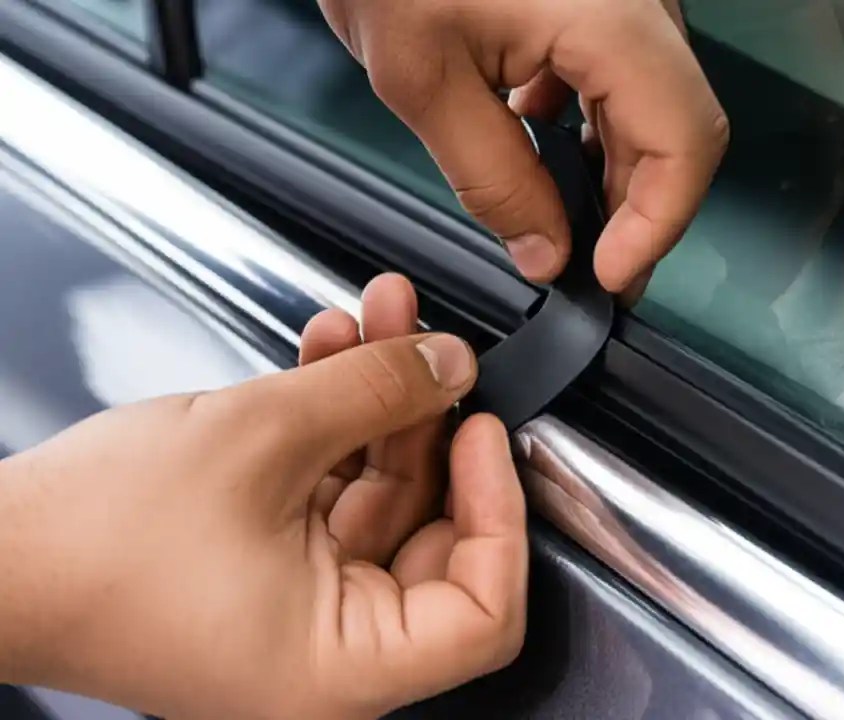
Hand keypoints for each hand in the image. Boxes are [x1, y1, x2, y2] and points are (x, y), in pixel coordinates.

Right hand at [0, 274, 527, 719]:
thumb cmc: (89, 541)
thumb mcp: (262, 437)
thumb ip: (375, 393)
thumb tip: (449, 366)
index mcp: (340, 671)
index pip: (485, 612)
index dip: (500, 514)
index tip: (486, 436)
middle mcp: (326, 658)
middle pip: (431, 536)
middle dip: (426, 423)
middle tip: (432, 348)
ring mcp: (296, 613)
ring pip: (378, 500)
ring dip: (378, 403)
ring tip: (381, 321)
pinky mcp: (265, 573)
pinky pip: (328, 495)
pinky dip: (334, 427)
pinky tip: (334, 354)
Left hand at [317, 0, 728, 296]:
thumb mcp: (424, 81)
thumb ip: (494, 180)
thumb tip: (548, 252)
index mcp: (611, 16)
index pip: (685, 141)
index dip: (658, 224)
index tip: (612, 277)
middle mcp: (640, 1)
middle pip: (678, 129)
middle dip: (638, 210)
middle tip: (591, 269)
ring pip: (655, 107)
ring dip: (616, 172)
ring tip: (564, 217)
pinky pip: (624, 75)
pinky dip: (594, 128)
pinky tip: (542, 144)